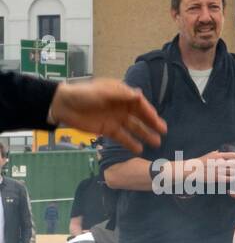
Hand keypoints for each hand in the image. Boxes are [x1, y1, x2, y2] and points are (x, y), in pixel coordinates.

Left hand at [49, 79, 166, 153]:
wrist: (63, 105)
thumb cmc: (83, 94)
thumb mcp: (102, 92)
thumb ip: (121, 95)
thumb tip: (139, 95)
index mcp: (121, 96)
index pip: (139, 104)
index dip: (149, 112)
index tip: (158, 121)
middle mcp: (121, 108)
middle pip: (140, 117)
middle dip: (151, 124)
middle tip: (163, 132)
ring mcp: (115, 119)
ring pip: (133, 128)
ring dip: (144, 135)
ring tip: (155, 143)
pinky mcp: (108, 130)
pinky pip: (122, 137)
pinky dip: (130, 143)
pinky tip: (139, 150)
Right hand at [190, 150, 234, 189]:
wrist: (192, 170)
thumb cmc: (201, 162)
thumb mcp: (209, 155)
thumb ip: (216, 154)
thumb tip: (221, 151)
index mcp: (217, 156)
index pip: (233, 155)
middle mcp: (219, 163)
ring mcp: (218, 171)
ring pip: (233, 172)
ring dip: (234, 172)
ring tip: (233, 172)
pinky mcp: (217, 178)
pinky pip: (229, 179)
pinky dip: (232, 178)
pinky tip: (232, 177)